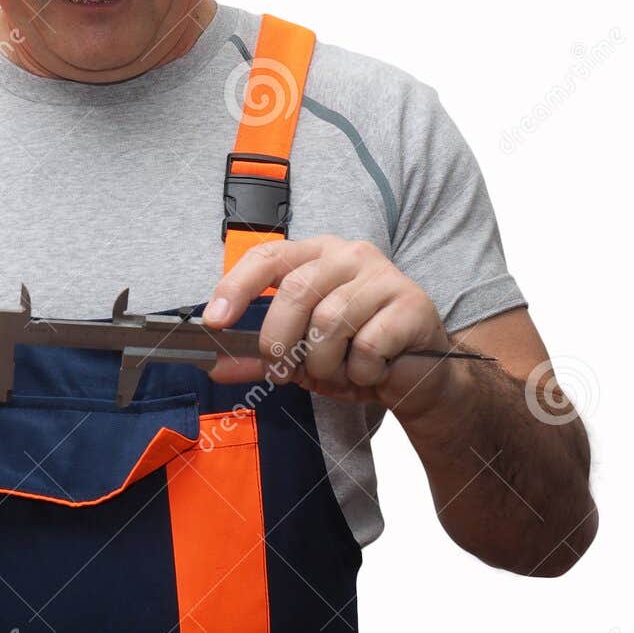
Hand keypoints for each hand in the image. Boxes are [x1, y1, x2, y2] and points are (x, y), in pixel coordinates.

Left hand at [202, 235, 463, 413]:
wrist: (420, 377)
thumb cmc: (356, 356)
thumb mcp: (301, 357)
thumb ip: (259, 358)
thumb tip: (213, 367)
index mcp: (318, 255)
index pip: (269, 257)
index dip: (236, 286)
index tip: (214, 319)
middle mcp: (350, 255)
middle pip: (296, 292)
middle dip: (279, 342)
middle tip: (282, 373)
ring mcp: (384, 276)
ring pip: (330, 322)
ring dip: (325, 364)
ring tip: (339, 372)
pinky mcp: (412, 304)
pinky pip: (366, 345)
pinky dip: (360, 372)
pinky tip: (372, 370)